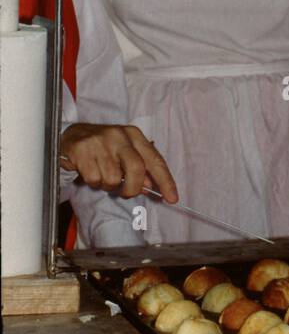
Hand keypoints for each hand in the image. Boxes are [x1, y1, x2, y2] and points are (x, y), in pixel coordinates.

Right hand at [59, 124, 177, 201]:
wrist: (70, 135)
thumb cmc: (103, 147)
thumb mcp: (124, 152)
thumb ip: (139, 168)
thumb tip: (149, 187)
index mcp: (134, 135)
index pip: (155, 160)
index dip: (165, 181)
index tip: (172, 198)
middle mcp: (119, 136)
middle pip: (136, 169)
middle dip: (133, 188)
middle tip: (126, 193)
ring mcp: (100, 142)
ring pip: (113, 179)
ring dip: (108, 185)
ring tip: (102, 174)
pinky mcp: (82, 150)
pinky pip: (94, 179)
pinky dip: (93, 182)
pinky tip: (89, 171)